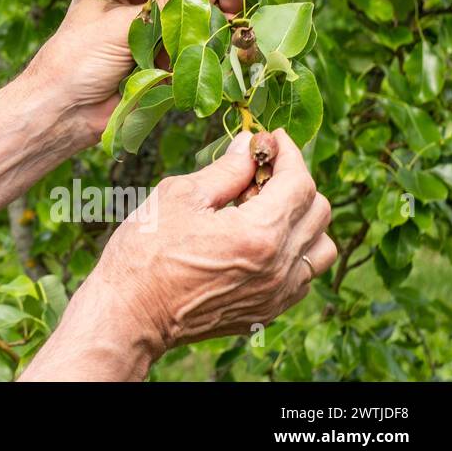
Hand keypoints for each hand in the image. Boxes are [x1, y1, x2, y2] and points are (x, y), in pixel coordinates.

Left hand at [23, 0, 241, 144]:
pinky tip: (226, 31)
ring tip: (233, 10)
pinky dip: (205, 37)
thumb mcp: (120, 23)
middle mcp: (129, 0)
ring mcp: (145, 27)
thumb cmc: (78, 57)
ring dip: (210, 10)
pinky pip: (187, 40)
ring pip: (186, 11)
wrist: (66, 108)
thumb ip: (164, 4)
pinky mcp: (157, 55)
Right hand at [94, 127, 335, 352]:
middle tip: (259, 171)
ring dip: (302, 219)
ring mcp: (278, 294)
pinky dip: (294, 250)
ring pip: (320, 246)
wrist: (131, 312)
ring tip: (262, 209)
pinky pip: (304, 275)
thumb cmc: (146, 250)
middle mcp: (280, 267)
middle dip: (295, 182)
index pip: (299, 183)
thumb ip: (225, 170)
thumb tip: (249, 146)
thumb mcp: (179, 196)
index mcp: (259, 233)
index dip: (289, 153)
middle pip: (318, 211)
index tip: (273, 138)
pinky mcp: (269, 311)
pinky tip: (258, 240)